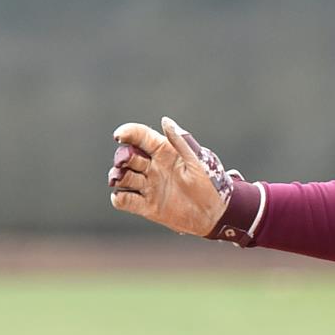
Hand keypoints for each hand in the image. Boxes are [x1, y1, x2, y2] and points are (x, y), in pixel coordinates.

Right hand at [108, 116, 234, 236]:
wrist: (217, 213)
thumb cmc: (212, 183)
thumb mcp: (198, 160)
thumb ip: (181, 141)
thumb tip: (165, 121)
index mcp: (164, 151)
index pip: (140, 136)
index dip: (128, 133)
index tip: (119, 136)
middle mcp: (153, 166)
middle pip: (127, 156)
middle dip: (122, 157)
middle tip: (125, 162)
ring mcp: (148, 186)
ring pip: (123, 177)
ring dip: (117, 176)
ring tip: (121, 178)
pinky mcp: (146, 206)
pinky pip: (125, 200)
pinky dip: (119, 198)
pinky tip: (122, 197)